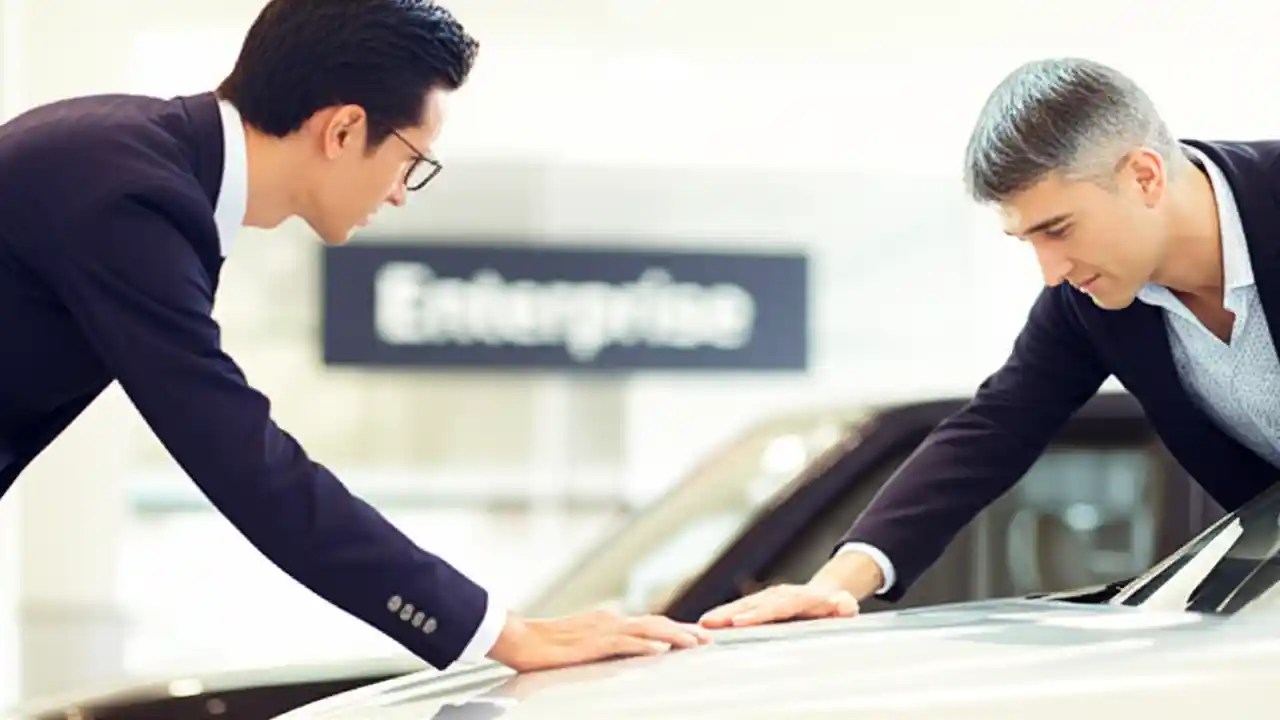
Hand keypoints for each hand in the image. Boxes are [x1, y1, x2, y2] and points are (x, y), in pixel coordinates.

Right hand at [488, 609, 711, 672]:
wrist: (519, 638)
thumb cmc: (545, 644)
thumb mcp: (581, 643)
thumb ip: (603, 645)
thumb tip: (625, 651)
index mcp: (608, 621)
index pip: (649, 624)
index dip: (674, 630)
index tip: (695, 636)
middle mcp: (610, 620)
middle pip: (656, 623)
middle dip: (684, 631)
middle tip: (708, 640)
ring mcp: (602, 630)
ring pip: (647, 630)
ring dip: (674, 635)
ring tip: (695, 643)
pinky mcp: (592, 643)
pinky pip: (624, 644)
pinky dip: (645, 646)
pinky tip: (661, 651)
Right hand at [697, 581, 859, 628]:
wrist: (826, 594)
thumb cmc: (834, 607)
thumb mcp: (843, 606)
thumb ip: (844, 606)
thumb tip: (846, 604)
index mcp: (799, 598)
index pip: (776, 607)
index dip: (758, 615)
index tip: (740, 622)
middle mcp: (780, 595)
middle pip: (753, 604)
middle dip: (731, 613)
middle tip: (710, 623)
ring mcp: (768, 598)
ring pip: (742, 605)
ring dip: (722, 614)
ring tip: (702, 623)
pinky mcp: (760, 603)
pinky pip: (740, 609)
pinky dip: (723, 615)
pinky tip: (706, 624)